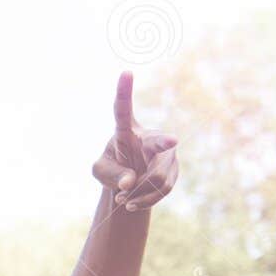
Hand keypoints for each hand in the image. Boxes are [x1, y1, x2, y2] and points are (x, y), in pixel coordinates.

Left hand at [92, 71, 177, 212]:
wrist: (129, 183)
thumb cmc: (111, 169)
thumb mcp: (101, 171)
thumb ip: (110, 174)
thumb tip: (129, 182)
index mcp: (126, 131)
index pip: (122, 110)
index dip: (123, 92)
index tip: (125, 72)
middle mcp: (150, 138)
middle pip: (158, 142)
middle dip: (165, 142)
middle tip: (172, 142)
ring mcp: (166, 154)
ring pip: (157, 177)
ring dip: (138, 194)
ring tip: (124, 200)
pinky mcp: (174, 170)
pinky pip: (162, 190)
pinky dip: (145, 200)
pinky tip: (133, 203)